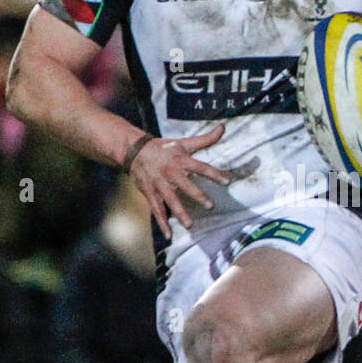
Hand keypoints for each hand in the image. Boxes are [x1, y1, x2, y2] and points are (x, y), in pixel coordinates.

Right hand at [129, 123, 229, 237]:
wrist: (135, 151)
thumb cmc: (165, 148)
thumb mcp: (184, 142)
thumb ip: (206, 139)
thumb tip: (223, 127)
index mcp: (181, 159)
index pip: (200, 167)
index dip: (214, 174)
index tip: (226, 182)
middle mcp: (170, 172)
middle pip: (185, 185)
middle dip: (197, 195)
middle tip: (210, 205)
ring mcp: (159, 184)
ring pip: (170, 200)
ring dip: (179, 213)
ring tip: (190, 225)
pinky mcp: (150, 193)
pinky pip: (156, 210)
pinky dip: (162, 223)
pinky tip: (169, 235)